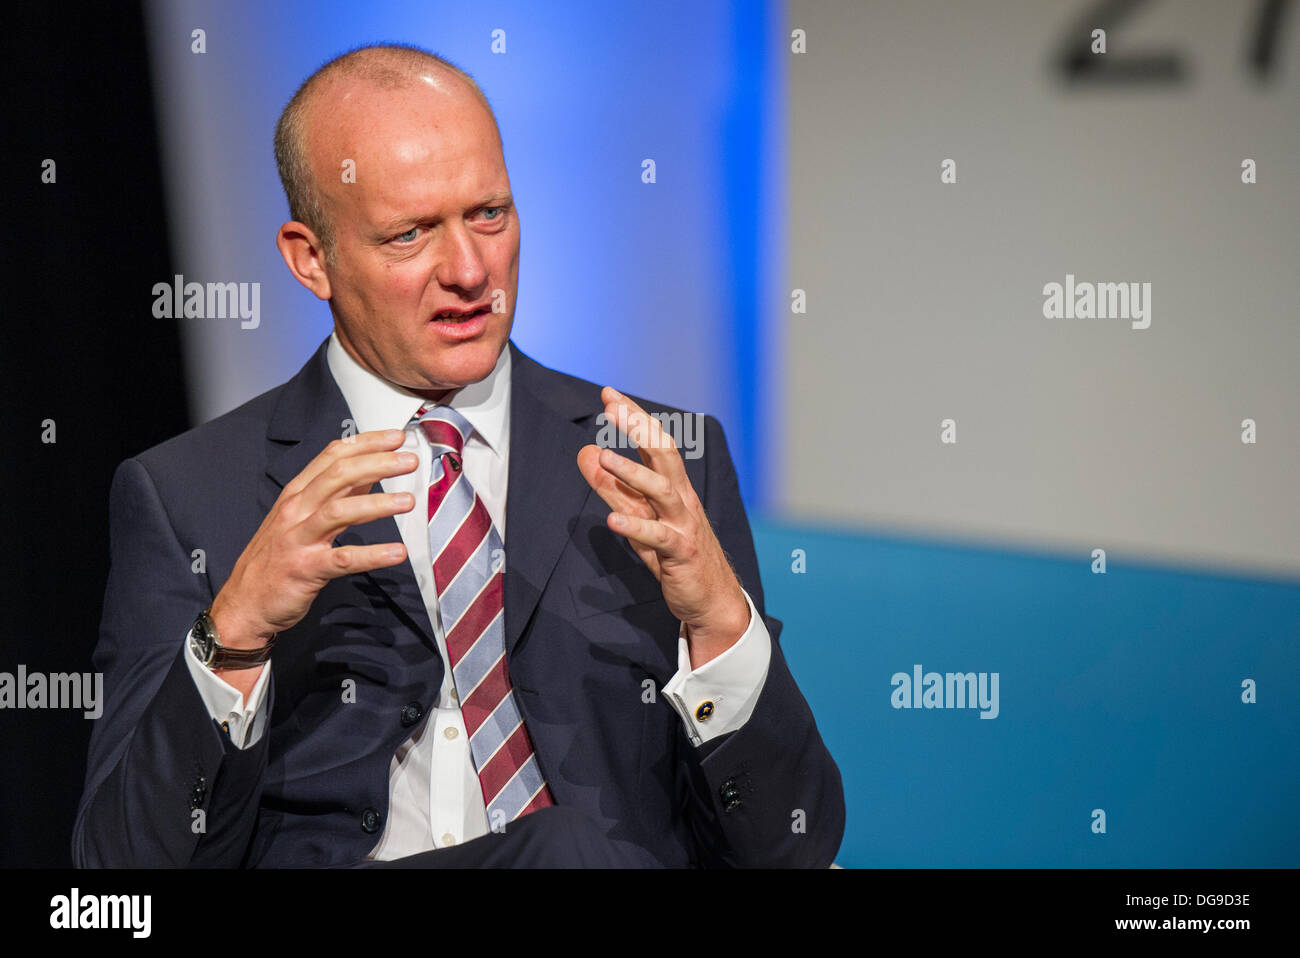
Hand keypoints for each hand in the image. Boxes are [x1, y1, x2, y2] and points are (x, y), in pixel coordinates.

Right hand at [210, 429, 417, 661]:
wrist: (244, 603)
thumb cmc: (276, 559)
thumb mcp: (301, 519)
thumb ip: (335, 496)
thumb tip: (369, 475)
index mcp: (297, 494)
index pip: (332, 457)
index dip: (365, 444)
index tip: (395, 437)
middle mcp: (296, 511)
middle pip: (338, 476)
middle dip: (376, 464)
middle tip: (410, 461)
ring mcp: (299, 539)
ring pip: (339, 511)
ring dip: (377, 504)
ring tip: (408, 502)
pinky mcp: (306, 569)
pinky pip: (343, 559)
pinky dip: (372, 555)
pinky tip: (397, 553)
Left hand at [576, 388, 748, 667]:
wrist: (711, 599)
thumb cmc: (673, 555)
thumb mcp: (637, 518)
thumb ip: (611, 488)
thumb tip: (585, 453)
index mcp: (672, 486)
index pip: (654, 443)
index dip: (634, 418)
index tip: (610, 395)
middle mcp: (681, 499)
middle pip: (663, 454)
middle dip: (638, 427)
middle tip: (612, 406)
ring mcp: (683, 524)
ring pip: (661, 490)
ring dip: (632, 473)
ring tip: (605, 457)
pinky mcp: (681, 553)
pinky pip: (657, 537)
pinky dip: (635, 526)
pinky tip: (613, 520)